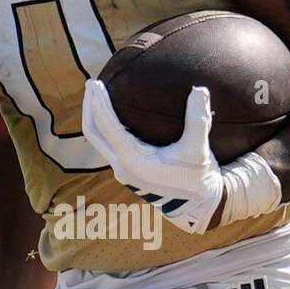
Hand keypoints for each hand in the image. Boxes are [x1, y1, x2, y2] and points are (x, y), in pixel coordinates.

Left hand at [81, 80, 224, 233]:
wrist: (198, 206)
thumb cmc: (198, 178)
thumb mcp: (199, 150)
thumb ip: (198, 120)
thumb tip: (199, 89)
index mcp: (134, 161)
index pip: (108, 128)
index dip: (99, 104)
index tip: (96, 84)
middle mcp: (122, 166)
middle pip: (94, 132)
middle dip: (90, 106)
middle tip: (91, 83)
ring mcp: (122, 169)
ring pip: (98, 139)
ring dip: (95, 116)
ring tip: (96, 93)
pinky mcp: (127, 168)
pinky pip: (108, 143)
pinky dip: (104, 125)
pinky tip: (111, 112)